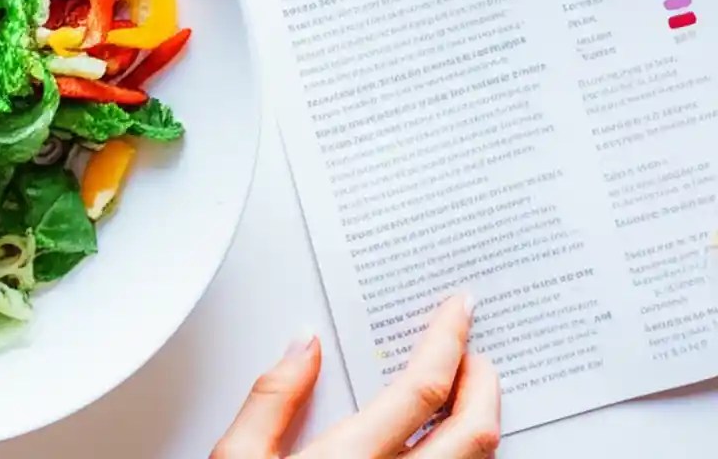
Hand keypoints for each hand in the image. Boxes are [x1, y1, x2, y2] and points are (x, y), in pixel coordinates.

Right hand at [213, 295, 499, 458]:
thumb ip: (273, 398)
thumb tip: (302, 346)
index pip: (424, 389)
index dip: (450, 340)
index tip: (457, 312)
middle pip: (475, 430)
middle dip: (484, 379)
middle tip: (473, 351)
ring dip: (480, 422)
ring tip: (463, 396)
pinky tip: (443, 448)